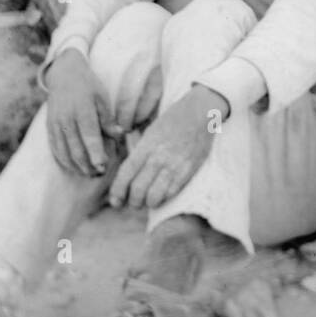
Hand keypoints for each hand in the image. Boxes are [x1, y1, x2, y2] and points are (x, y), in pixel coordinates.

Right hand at [45, 48, 122, 176]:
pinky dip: (64, 161)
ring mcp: (55, 125)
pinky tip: (73, 167)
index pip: (90, 137)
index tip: (103, 166)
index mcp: (82, 110)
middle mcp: (66, 119)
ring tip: (88, 173)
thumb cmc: (88, 87)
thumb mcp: (102, 98)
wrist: (64, 74)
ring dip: (76, 167)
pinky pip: (55, 150)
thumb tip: (121, 135)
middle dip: (87, 165)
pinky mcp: (49, 128)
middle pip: (76, 149)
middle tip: (99, 173)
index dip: (96, 154)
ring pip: (64, 153)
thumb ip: (108, 120)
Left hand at [109, 87, 226, 211]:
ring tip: (146, 201)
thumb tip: (125, 174)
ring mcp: (174, 165)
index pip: (126, 173)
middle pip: (137, 189)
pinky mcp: (188, 171)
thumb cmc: (172, 122)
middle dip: (132, 202)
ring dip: (147, 203)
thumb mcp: (150, 132)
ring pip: (154, 197)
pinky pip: (170, 194)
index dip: (117, 191)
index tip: (115, 201)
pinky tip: (161, 195)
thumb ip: (138, 152)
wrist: (200, 113)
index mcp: (146, 145)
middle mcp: (159, 157)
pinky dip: (163, 199)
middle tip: (131, 203)